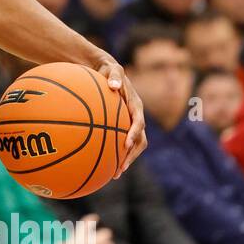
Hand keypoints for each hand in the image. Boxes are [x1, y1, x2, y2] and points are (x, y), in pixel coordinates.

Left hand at [95, 55, 146, 175]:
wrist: (108, 72)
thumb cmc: (109, 71)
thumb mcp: (112, 70)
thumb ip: (114, 76)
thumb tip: (114, 85)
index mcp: (136, 106)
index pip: (139, 123)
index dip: (134, 134)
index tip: (126, 145)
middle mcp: (136, 117)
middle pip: (140, 141)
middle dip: (132, 156)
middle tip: (121, 168)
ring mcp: (130, 124)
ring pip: (134, 146)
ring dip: (126, 160)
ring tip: (114, 174)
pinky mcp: (123, 127)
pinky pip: (122, 143)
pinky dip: (116, 154)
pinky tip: (103, 165)